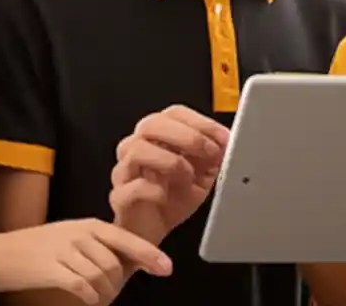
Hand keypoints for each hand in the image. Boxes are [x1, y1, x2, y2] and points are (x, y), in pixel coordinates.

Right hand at [0, 218, 171, 303]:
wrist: (3, 254)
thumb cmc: (42, 247)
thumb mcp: (74, 236)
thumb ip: (101, 245)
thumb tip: (133, 261)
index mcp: (90, 225)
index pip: (127, 240)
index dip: (149, 255)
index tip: (166, 268)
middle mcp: (81, 235)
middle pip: (114, 266)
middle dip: (117, 285)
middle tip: (111, 293)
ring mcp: (66, 251)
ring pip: (101, 278)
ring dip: (104, 294)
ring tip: (99, 298)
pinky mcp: (53, 270)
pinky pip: (83, 287)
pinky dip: (90, 297)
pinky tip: (87, 299)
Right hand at [109, 105, 229, 240]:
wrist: (154, 233)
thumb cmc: (173, 199)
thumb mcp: (202, 176)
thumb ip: (212, 158)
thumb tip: (225, 143)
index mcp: (157, 136)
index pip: (174, 114)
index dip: (201, 122)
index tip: (222, 137)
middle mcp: (137, 147)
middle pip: (152, 124)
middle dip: (187, 136)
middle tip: (209, 152)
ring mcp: (125, 171)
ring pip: (138, 150)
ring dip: (171, 161)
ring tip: (188, 176)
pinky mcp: (120, 196)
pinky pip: (133, 186)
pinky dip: (154, 189)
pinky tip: (166, 195)